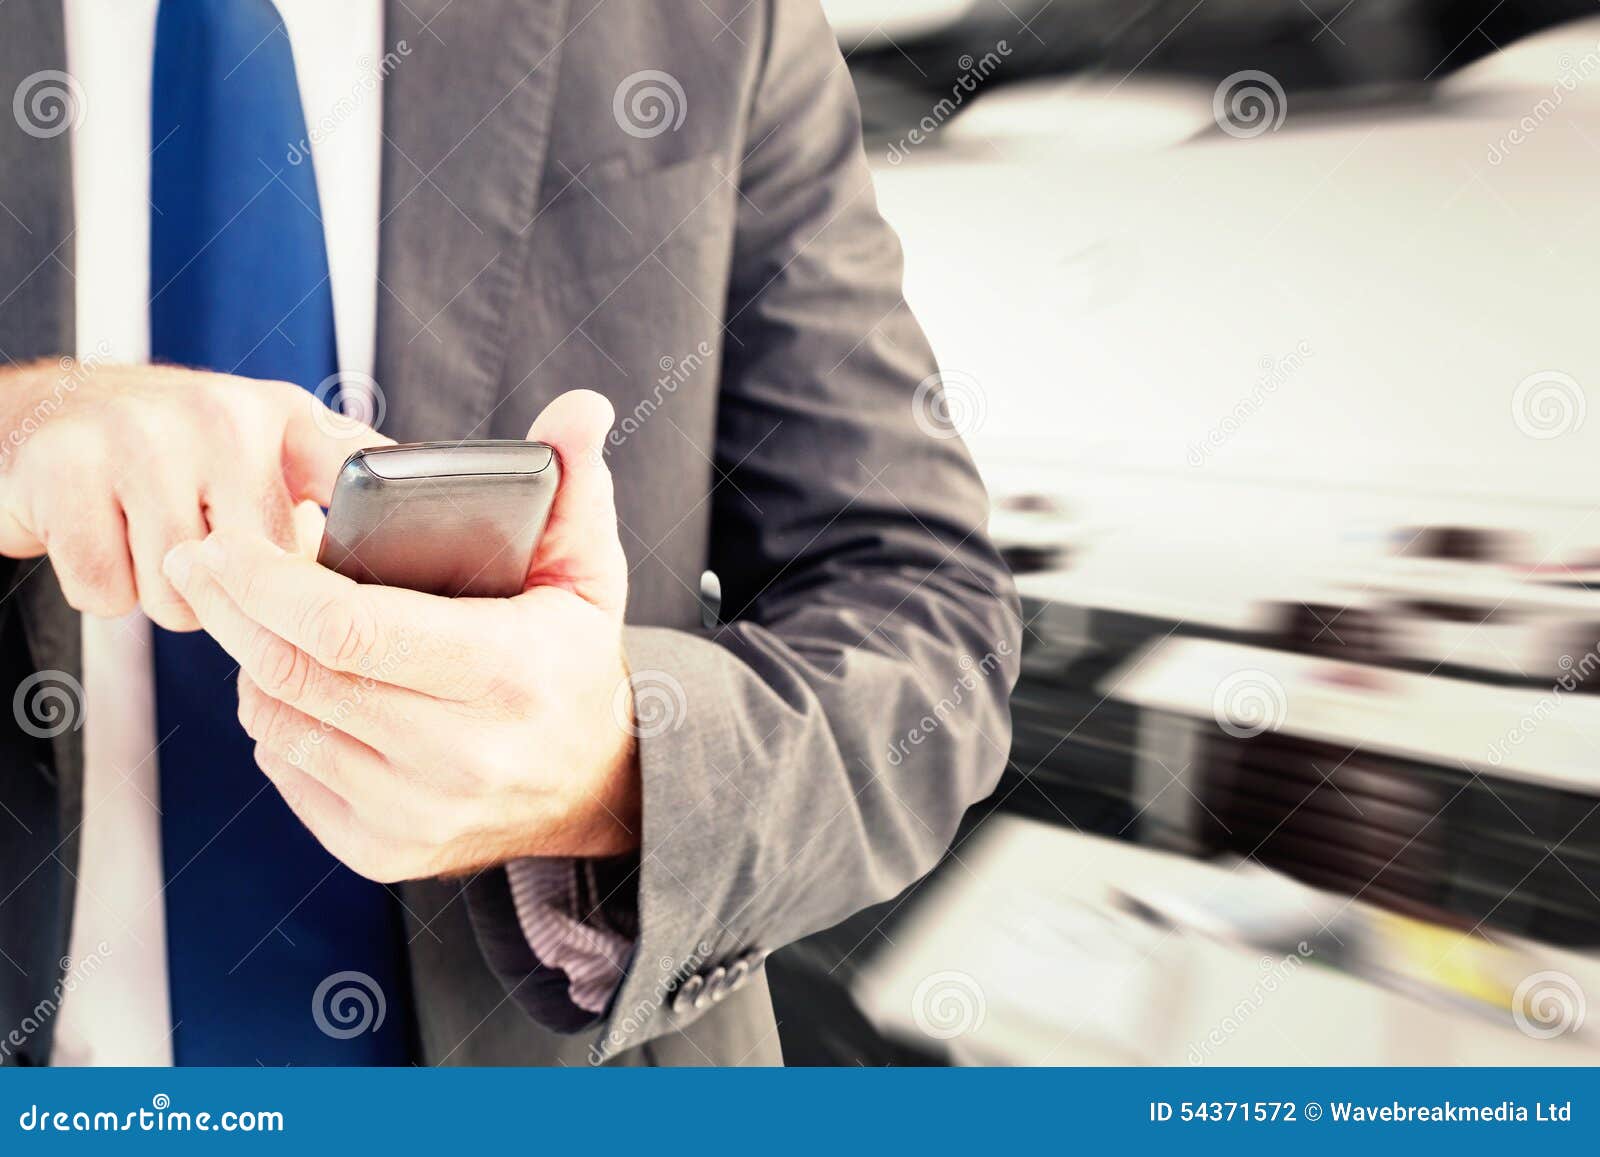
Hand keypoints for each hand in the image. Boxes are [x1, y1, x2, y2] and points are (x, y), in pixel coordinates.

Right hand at [0, 359, 387, 629]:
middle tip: (205, 551)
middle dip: (238, 595)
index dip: (377, 550)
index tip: (395, 593)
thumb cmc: (170, 453)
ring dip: (163, 595)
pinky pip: (108, 592)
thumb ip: (336, 490)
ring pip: (184, 597)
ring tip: (149, 538)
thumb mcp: (266, 448)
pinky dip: (101, 588)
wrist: (41, 418)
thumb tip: (421, 561)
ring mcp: (141, 436)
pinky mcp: (65, 469)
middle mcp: (222, 416)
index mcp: (287, 417)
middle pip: (268, 579)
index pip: (362, 484)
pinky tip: (103, 538)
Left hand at [162, 390, 640, 881]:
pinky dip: (274, 720)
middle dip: (231, 609)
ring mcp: (416, 812)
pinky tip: (294, 682)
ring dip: (251, 660)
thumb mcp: (587, 571)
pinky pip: (287, 771)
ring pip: (278, 723)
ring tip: (257, 616)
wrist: (595, 786)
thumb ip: (575, 483)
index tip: (224, 542)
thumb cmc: (574, 663)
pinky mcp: (384, 849)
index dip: (267, 581)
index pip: (349, 627)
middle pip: (296, 673)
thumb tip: (581, 406)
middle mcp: (459, 756)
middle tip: (199, 561)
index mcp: (505, 674)